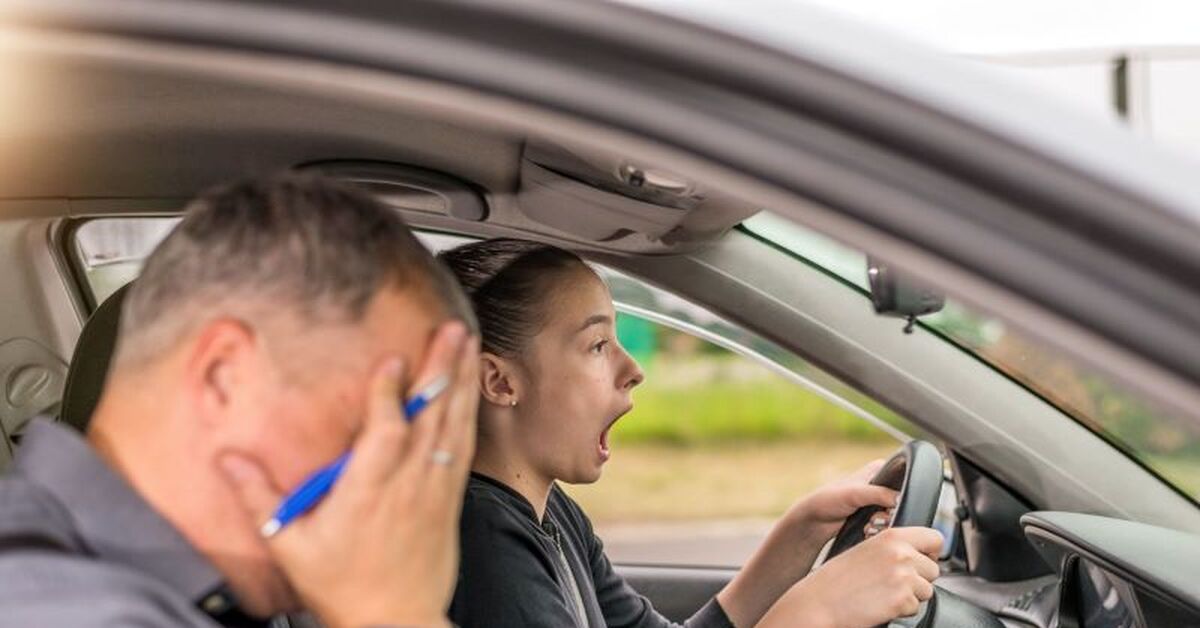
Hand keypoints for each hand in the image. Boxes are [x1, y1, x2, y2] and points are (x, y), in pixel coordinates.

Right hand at [220, 322, 479, 627]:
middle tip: (449, 330)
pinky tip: (471, 390)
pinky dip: (468, 412)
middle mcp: (409, 484)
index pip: (385, 432)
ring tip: (466, 343)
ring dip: (462, 381)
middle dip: (441, 369)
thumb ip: (259, 497)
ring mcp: (435, 489)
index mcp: (369, 492)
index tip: (391, 358)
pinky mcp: (450, 498)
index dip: (388, 394)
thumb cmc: (344, 587)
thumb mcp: (291, 545)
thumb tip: (226, 459)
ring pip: (454, 425)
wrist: (396, 622)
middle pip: (431, 417)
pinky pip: (464, 445)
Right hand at [756, 527, 942, 627]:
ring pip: (927, 590)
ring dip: (910, 596)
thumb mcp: (867, 549)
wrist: (820, 601)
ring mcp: (903, 577)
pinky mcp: (902, 600)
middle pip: (933, 569)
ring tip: (883, 593)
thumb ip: (894, 548)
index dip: (931, 552)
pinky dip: (901, 610)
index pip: (935, 538)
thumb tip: (923, 554)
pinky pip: (916, 608)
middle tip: (892, 583)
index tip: (922, 560)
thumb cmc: (838, 579)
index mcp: (892, 536)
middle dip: (919, 579)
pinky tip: (880, 604)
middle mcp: (901, 553)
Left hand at [783, 459, 896, 541]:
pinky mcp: (875, 516)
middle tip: (876, 519)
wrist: (815, 520)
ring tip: (869, 525)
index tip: (890, 507)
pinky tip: (868, 530)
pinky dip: (880, 530)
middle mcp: (881, 484)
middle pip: (902, 501)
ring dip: (884, 525)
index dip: (901, 496)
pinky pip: (887, 526)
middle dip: (890, 514)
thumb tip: (901, 499)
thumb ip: (879, 493)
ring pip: (896, 515)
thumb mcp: (854, 493)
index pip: (904, 481)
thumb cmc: (828, 500)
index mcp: (879, 469)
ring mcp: (878, 501)